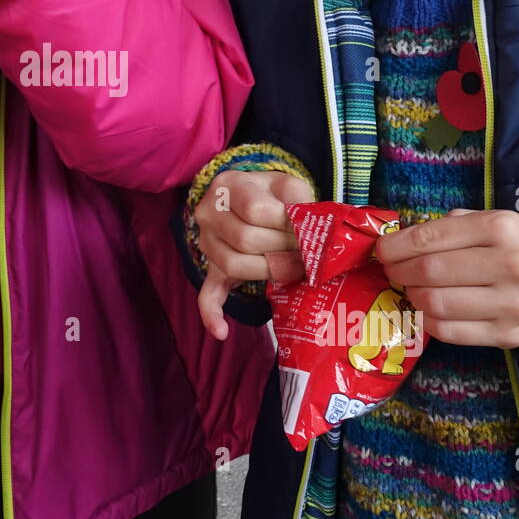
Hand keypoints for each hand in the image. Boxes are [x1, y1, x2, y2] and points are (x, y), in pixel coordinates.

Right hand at [195, 170, 314, 340]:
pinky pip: (207, 294)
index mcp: (229, 185)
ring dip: (268, 272)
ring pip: (233, 265)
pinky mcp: (210, 268)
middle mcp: (208, 212)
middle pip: (245, 240)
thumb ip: (299, 203)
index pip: (255, 210)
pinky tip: (222, 332)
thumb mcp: (288, 185)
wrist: (250, 197)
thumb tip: (312, 234)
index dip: (285, 225)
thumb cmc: (274, 194)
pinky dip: (212, 314)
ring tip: (291, 270)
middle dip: (281, 249)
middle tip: (304, 252)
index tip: (305, 230)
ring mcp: (206, 242)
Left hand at [374, 208, 518, 348]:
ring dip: (413, 296)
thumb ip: (453, 226)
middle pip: (430, 272)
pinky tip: (428, 309)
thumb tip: (403, 240)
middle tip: (392, 270)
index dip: (397, 246)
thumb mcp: (497, 220)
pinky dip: (428, 320)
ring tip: (412, 288)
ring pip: (436, 303)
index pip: (431, 238)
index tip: (382, 250)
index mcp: (502, 228)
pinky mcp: (508, 335)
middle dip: (400, 271)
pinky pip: (450, 332)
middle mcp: (511, 265)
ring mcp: (512, 305)